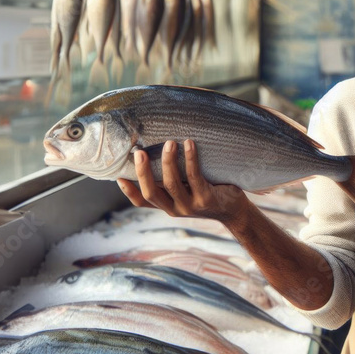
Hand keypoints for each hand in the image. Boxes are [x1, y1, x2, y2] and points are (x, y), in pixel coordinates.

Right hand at [117, 139, 247, 222]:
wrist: (236, 211)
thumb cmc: (209, 194)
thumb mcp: (187, 191)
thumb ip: (172, 182)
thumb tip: (157, 155)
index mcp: (168, 205)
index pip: (143, 202)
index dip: (129, 191)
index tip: (118, 176)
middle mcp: (176, 209)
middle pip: (152, 193)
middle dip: (143, 172)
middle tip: (139, 152)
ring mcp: (191, 206)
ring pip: (172, 184)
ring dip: (168, 162)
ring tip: (170, 143)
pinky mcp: (207, 199)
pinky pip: (195, 177)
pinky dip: (190, 159)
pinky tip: (189, 144)